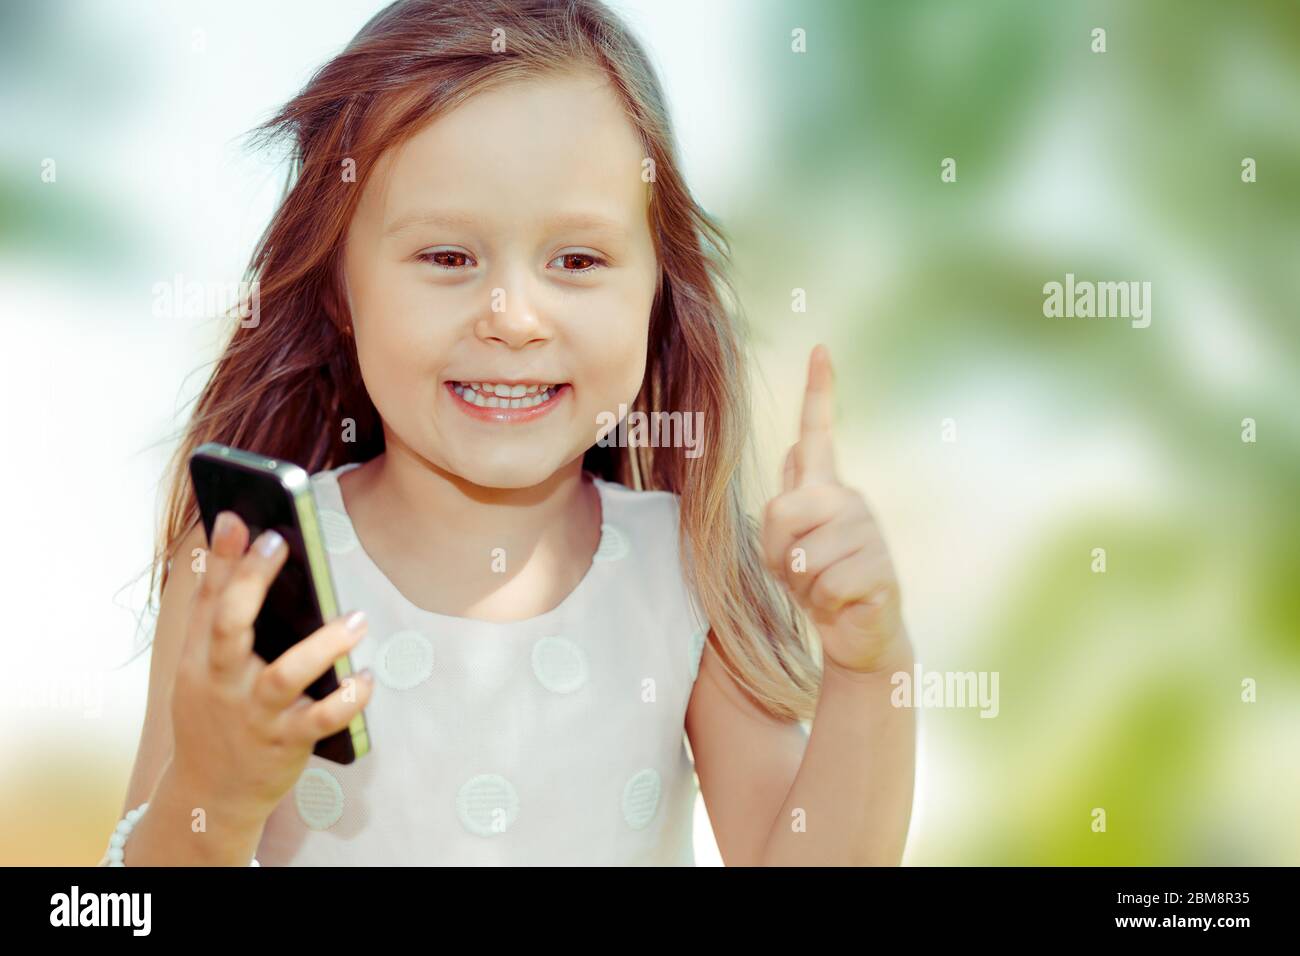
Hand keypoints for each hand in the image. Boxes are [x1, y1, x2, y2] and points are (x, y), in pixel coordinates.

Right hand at [169, 511, 375, 827]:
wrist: (209, 795)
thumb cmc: (216, 714)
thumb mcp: (203, 669)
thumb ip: (221, 618)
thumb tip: (247, 549)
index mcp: (200, 658)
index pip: (208, 598)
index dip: (220, 556)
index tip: (236, 516)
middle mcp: (222, 682)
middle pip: (230, 626)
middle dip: (251, 581)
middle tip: (282, 542)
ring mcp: (254, 714)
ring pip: (283, 674)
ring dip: (322, 645)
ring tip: (356, 618)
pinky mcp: (286, 743)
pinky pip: (321, 720)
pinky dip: (347, 699)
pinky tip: (366, 678)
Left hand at [761, 345, 909, 676]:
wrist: (856, 636)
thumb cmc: (817, 587)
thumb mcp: (787, 548)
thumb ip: (787, 507)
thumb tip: (793, 451)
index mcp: (826, 490)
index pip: (818, 434)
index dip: (818, 392)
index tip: (820, 349)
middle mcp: (850, 500)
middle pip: (781, 509)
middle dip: (775, 551)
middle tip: (799, 572)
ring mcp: (869, 532)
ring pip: (801, 554)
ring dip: (801, 585)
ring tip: (824, 589)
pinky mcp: (880, 567)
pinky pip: (827, 584)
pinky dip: (824, 604)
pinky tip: (843, 603)